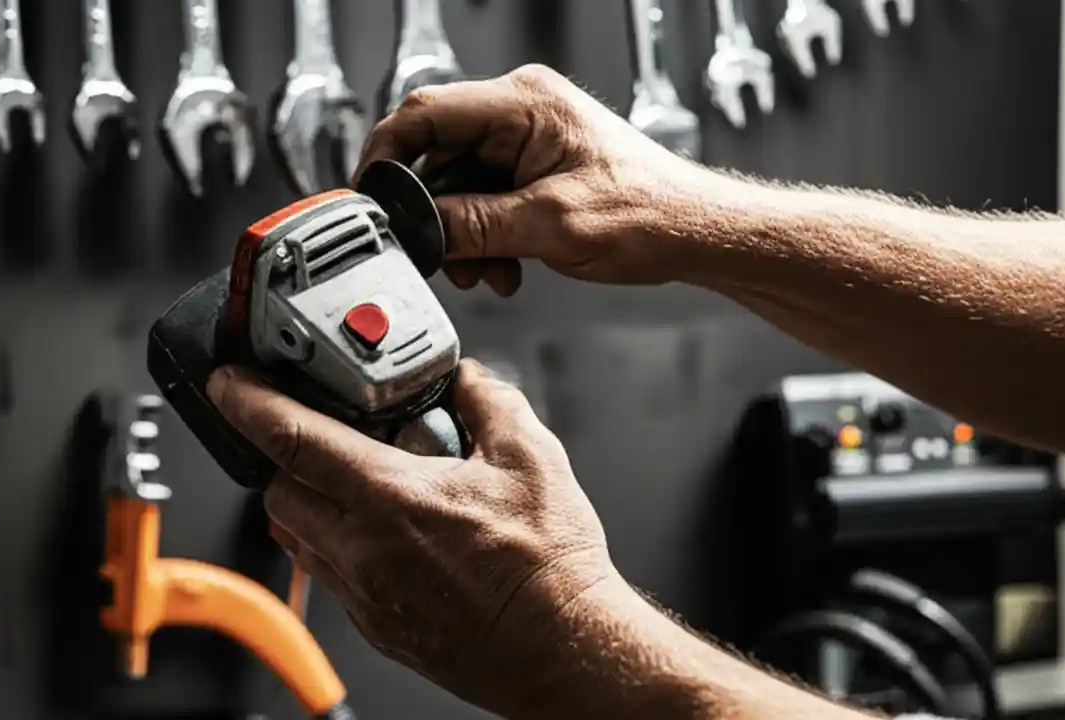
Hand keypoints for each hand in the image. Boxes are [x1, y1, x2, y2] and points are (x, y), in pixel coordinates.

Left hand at [207, 360, 615, 716]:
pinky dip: (331, 544)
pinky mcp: (375, 626)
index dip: (250, 404)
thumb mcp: (531, 457)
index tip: (231, 384)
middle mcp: (366, 549)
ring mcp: (365, 594)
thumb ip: (489, 401)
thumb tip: (466, 378)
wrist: (563, 649)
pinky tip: (377, 531)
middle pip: (278, 491)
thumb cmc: (550, 568)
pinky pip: (326, 576)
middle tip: (312, 433)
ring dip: (304, 502)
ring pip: (295, 537)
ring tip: (347, 482)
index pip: (295, 441)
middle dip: (282, 455)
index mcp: (394, 499)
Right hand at [357, 64, 720, 292]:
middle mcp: (520, 110)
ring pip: (459, 185)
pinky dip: (485, 236)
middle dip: (437, 216)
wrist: (693, 232)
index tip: (372, 197)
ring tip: (488, 272)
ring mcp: (526, 138)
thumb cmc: (649, 213)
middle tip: (444, 258)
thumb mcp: (548, 226)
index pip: (424, 112)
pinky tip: (505, 267)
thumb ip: (473, 226)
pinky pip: (484, 197)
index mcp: (523, 104)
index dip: (387, 155)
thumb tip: (418, 231)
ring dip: (464, 235)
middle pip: (438, 156)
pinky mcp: (533, 166)